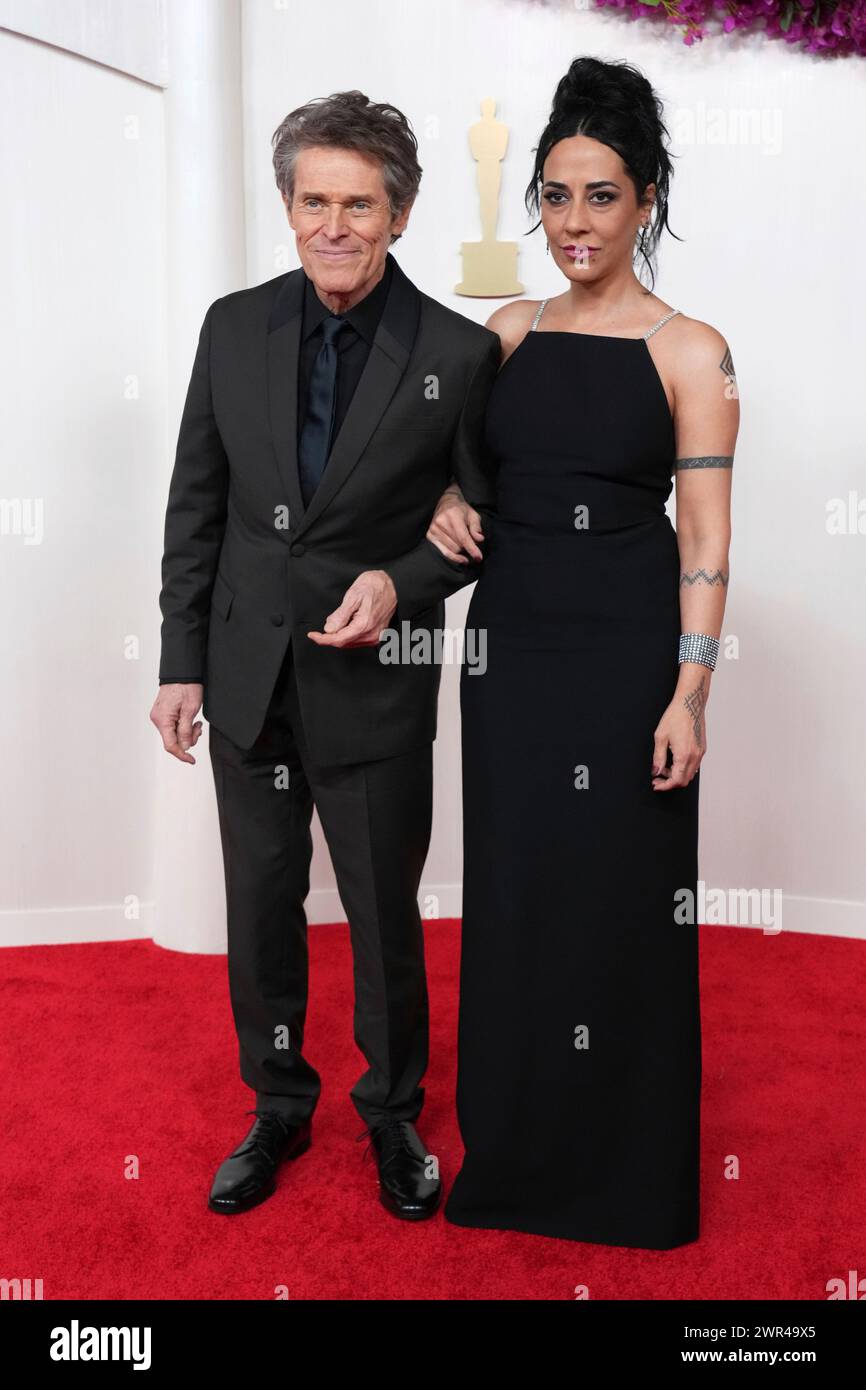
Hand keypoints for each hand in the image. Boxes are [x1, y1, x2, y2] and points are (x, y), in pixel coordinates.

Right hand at [150, 683, 203, 763]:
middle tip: (198, 727)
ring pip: (174, 734)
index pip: (170, 745)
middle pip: (173, 740)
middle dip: (188, 738)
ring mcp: (159, 716)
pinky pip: (173, 726)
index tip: (191, 760)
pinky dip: (183, 726)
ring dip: (187, 731)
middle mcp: (158, 719)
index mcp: (163, 720)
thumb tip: (183, 747)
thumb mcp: (190, 710)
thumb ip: (186, 730)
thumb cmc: (186, 686)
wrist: (182, 672)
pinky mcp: (163, 713)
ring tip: (195, 721)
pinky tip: (190, 718)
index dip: (182, 755)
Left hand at [307, 570, 396, 647]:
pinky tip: (345, 625)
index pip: (338, 639)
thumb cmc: (374, 586)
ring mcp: (375, 636)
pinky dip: (347, 635)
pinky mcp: (377, 636)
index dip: (323, 639)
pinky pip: (357, 640)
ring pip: (350, 643)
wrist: (393, 585)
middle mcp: (371, 634)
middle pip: (343, 643)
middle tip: (320, 629)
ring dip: (339, 636)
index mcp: (364, 625)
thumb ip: (340, 615)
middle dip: (330, 637)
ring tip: (337, 621)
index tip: (312, 635)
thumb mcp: (353, 596)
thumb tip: (329, 629)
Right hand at [426, 485, 484, 563]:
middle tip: (470, 540)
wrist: (446, 503)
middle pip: (459, 545)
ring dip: (461, 549)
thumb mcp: (473, 515)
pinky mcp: (430, 535)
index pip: (463, 537)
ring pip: (453, 550)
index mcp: (453, 515)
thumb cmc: (461, 510)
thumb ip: (476, 527)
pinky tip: (460, 557)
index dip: (472, 549)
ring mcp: (433, 529)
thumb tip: (479, 539)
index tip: (478, 558)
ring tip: (462, 541)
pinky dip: (454, 556)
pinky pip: (444, 552)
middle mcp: (441, 522)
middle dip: (468, 546)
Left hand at [651, 670, 708, 790]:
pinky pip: (694, 766)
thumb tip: (656, 771)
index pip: (676, 780)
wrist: (690, 704)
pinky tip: (674, 760)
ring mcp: (700, 753)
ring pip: (690, 774)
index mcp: (684, 755)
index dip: (664, 786)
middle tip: (657, 777)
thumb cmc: (675, 716)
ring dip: (677, 775)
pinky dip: (684, 768)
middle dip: (670, 782)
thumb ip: (658, 757)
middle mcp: (695, 756)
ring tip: (664, 767)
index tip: (656, 785)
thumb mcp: (660, 737)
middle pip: (684, 781)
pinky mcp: (702, 749)